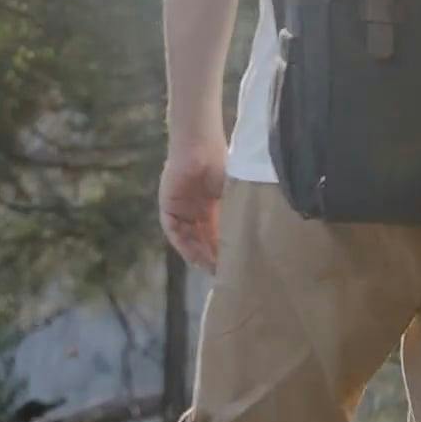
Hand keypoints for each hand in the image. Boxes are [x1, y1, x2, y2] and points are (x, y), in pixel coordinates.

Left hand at [159, 138, 227, 271]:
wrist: (200, 147)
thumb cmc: (222, 164)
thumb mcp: (233, 194)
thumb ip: (236, 213)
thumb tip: (251, 238)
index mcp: (213, 206)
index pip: (218, 235)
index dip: (225, 251)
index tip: (235, 267)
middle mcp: (196, 210)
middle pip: (203, 240)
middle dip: (212, 257)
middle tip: (223, 274)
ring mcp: (182, 209)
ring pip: (189, 239)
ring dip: (198, 254)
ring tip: (210, 269)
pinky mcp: (168, 207)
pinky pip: (174, 232)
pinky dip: (184, 245)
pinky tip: (194, 256)